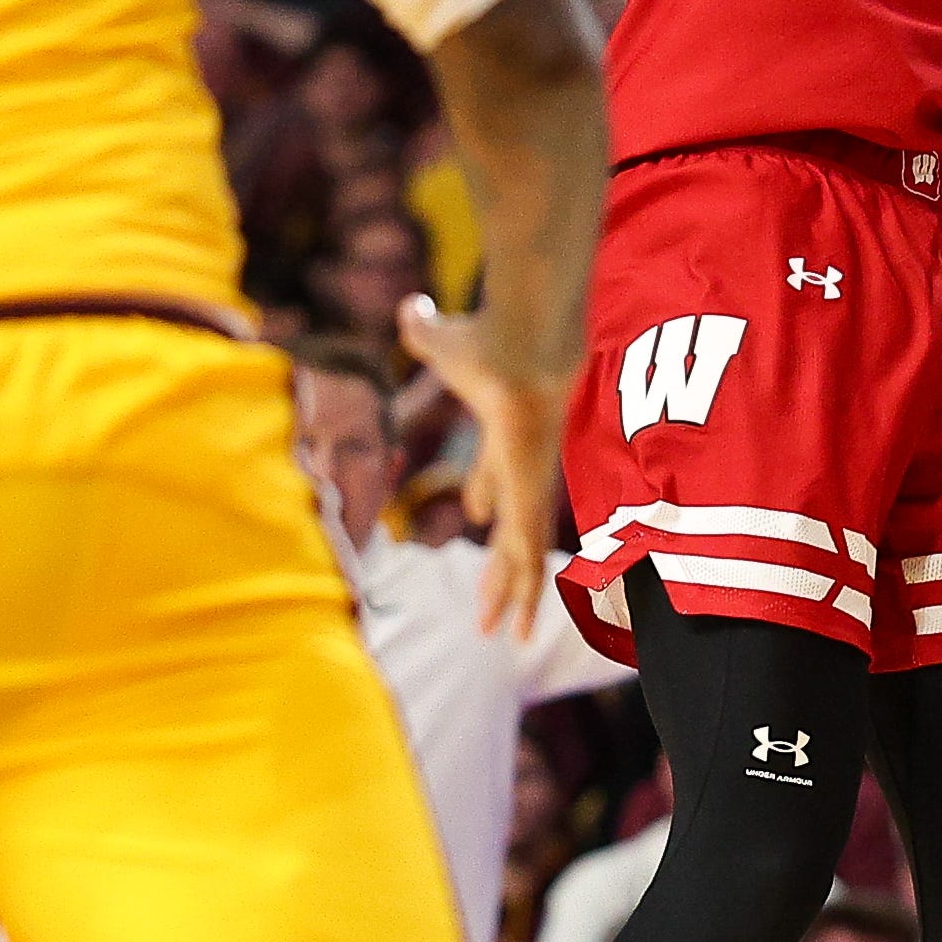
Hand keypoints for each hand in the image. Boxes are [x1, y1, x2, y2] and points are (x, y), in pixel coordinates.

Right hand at [399, 293, 563, 639]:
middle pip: (511, 523)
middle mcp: (522, 466)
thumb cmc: (486, 340)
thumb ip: (425, 327)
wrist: (524, 345)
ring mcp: (530, 487)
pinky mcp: (531, 502)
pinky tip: (513, 628)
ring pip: (522, 554)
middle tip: (491, 596)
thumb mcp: (441, 338)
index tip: (477, 513)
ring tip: (502, 636)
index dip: (483, 489)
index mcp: (502, 432)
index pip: (493, 471)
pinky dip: (519, 596)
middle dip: (499, 561)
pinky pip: (524, 561)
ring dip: (509, 594)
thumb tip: (410, 305)